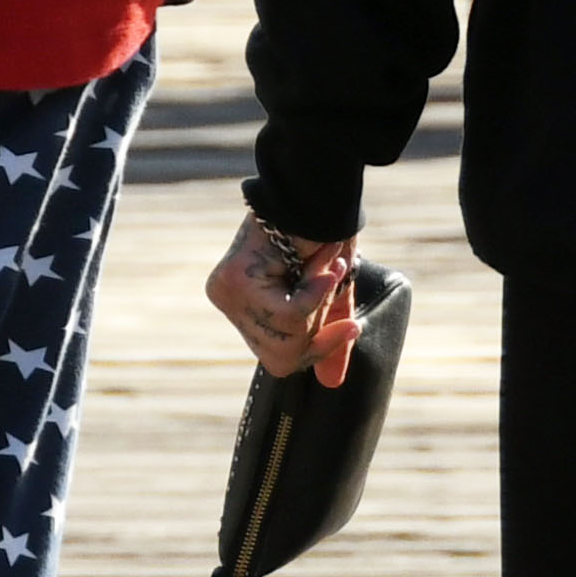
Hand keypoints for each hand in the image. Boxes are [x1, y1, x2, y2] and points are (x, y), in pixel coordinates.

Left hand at [208, 212, 359, 386]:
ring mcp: (224, 294)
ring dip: (320, 302)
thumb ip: (327, 337)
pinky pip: (286, 314)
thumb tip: (331, 385)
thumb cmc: (319, 236)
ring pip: (285, 338)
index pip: (278, 356)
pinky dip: (316, 293)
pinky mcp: (231, 282)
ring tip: (330, 264)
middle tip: (336, 282)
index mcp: (244, 304)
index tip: (352, 325)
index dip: (319, 349)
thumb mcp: (328, 296)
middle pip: (279, 357)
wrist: (314, 191)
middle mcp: (226, 300)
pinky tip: (328, 267)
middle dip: (319, 326)